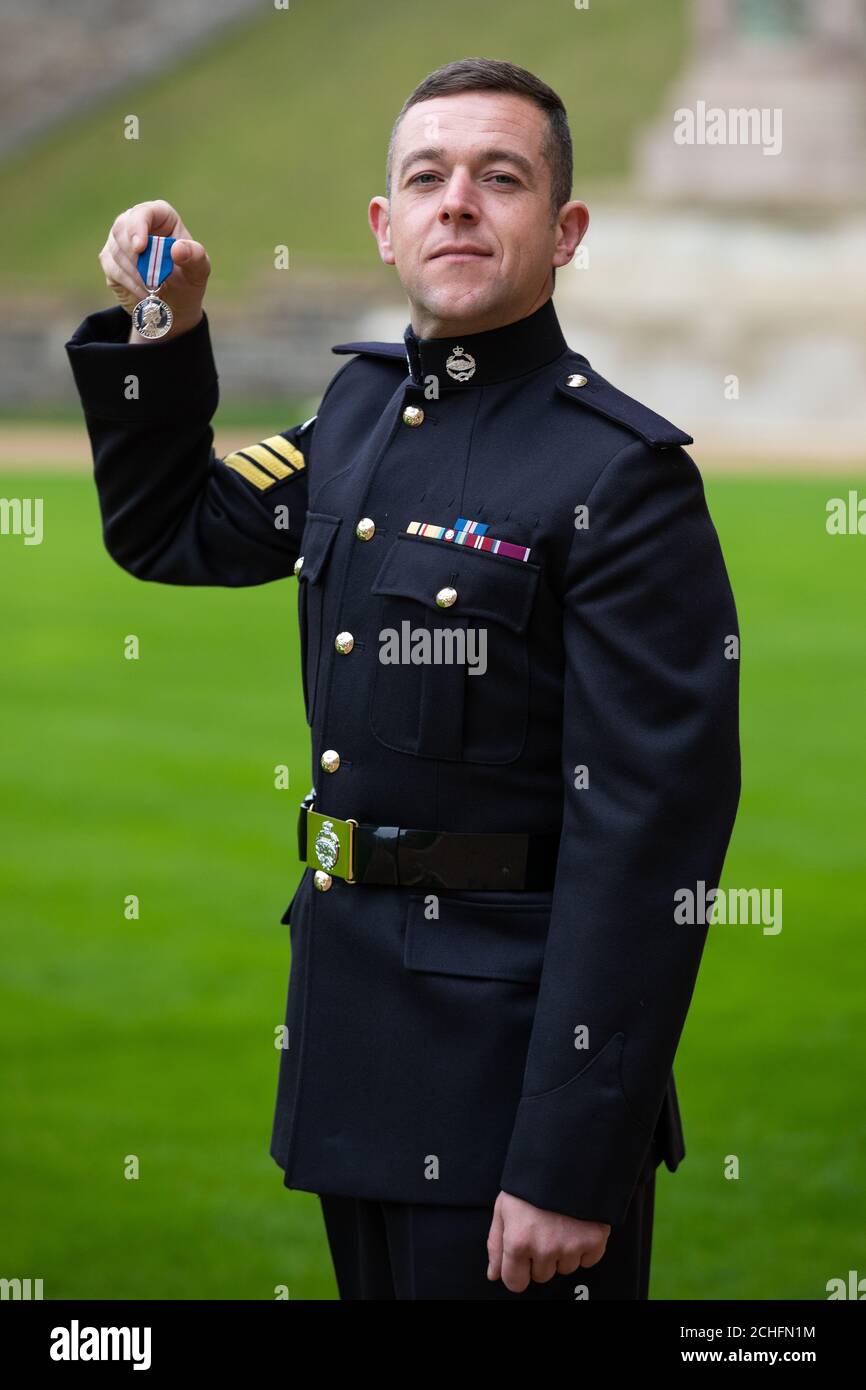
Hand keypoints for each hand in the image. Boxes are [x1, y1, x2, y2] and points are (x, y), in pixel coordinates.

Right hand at [97, 199, 210, 341]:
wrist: (174, 305)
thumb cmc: (187, 281)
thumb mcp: (198, 271)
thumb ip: (194, 257)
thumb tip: (177, 249)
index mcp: (161, 217)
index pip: (144, 212)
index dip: (138, 226)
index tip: (140, 248)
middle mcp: (136, 222)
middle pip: (122, 229)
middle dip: (136, 257)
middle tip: (152, 279)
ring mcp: (120, 240)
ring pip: (116, 250)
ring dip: (135, 273)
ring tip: (154, 288)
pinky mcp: (110, 259)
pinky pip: (112, 267)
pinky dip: (129, 283)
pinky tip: (144, 292)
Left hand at [486, 1190, 609, 1292]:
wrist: (568, 1155)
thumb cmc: (531, 1180)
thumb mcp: (504, 1207)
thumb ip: (496, 1244)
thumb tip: (494, 1274)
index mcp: (518, 1241)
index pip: (516, 1283)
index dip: (517, 1271)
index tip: (522, 1258)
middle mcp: (545, 1248)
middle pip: (542, 1276)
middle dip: (541, 1257)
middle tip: (543, 1229)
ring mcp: (571, 1245)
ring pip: (565, 1268)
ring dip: (563, 1252)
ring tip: (560, 1222)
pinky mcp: (595, 1240)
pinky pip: (588, 1260)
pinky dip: (584, 1247)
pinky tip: (577, 1225)